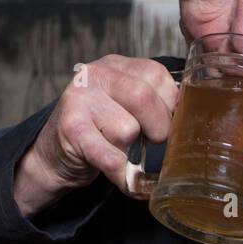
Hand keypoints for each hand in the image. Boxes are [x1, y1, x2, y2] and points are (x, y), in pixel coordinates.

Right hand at [13, 55, 179, 215]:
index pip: (157, 74)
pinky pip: (110, 157)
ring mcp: (79, 100)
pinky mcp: (71, 130)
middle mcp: (95, 75)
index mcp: (115, 65)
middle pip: (144, 98)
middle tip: (152, 141)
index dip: (170, 103)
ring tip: (118, 149)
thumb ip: (150, 98)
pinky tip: (124, 178)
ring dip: (130, 150)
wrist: (52, 154)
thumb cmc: (99, 130)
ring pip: (127, 129)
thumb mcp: (123, 103)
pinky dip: (123, 175)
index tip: (167, 121)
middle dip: (158, 128)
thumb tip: (189, 113)